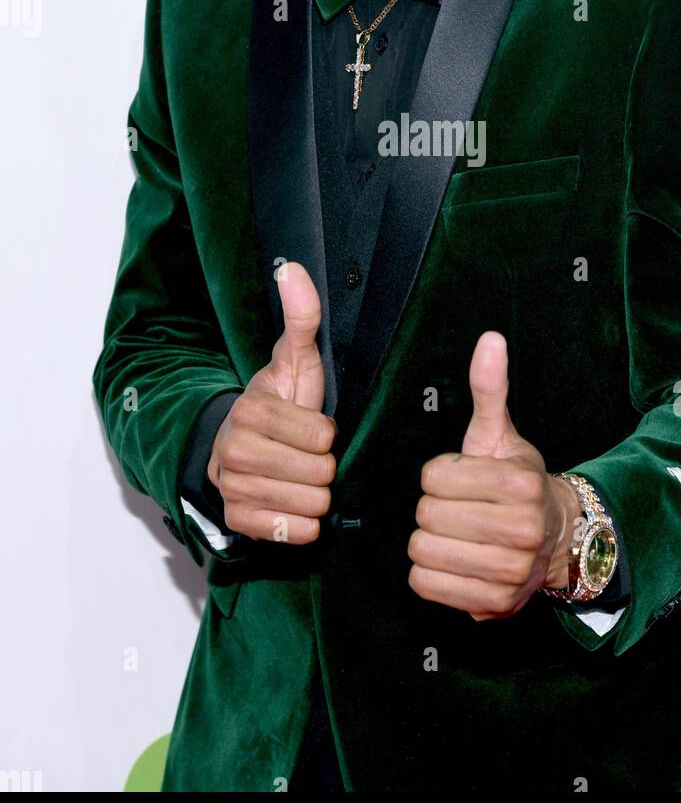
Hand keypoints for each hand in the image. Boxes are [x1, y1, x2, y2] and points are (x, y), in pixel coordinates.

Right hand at [207, 262, 335, 543]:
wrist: (241, 447)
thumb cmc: (280, 404)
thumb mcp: (296, 361)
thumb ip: (301, 318)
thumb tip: (293, 267)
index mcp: (251, 411)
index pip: (323, 438)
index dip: (326, 434)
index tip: (312, 427)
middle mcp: (234, 452)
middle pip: (319, 475)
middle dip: (322, 467)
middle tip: (307, 455)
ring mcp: (232, 489)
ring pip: (310, 506)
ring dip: (314, 495)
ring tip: (300, 476)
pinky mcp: (236, 522)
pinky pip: (293, 534)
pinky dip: (301, 524)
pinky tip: (291, 504)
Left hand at [407, 331, 583, 620]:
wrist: (557, 540)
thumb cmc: (517, 482)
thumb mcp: (501, 434)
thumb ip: (489, 388)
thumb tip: (490, 340)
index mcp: (519, 482)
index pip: (433, 478)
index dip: (438, 475)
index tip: (460, 478)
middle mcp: (521, 530)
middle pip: (427, 515)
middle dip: (433, 508)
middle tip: (456, 508)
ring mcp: (509, 572)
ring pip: (423, 552)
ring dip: (429, 541)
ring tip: (453, 534)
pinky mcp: (493, 605)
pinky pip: (426, 586)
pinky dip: (429, 573)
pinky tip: (451, 560)